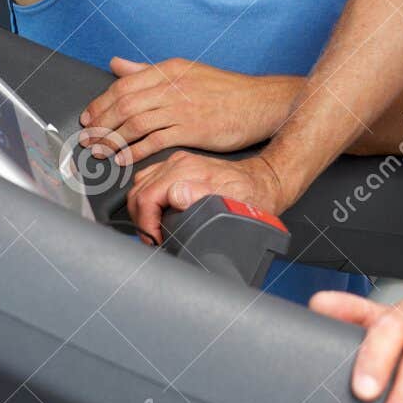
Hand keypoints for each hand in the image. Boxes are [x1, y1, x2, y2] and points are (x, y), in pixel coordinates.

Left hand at [80, 58, 293, 164]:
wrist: (260, 103)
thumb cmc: (225, 90)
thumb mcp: (185, 71)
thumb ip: (148, 70)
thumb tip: (117, 64)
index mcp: (169, 70)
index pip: (124, 85)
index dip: (101, 103)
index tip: (89, 117)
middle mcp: (173, 86)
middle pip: (124, 104)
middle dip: (101, 123)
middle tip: (87, 137)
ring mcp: (182, 108)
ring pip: (135, 123)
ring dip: (112, 139)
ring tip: (99, 150)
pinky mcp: (193, 129)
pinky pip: (156, 140)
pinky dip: (135, 151)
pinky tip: (124, 159)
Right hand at [127, 150, 283, 244]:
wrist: (263, 183)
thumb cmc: (252, 198)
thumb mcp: (231, 205)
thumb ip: (200, 198)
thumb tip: (174, 196)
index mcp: (187, 171)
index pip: (146, 197)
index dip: (146, 224)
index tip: (155, 240)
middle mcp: (179, 163)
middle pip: (139, 190)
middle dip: (141, 219)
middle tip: (153, 239)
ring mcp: (177, 162)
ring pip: (140, 183)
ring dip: (141, 208)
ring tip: (153, 228)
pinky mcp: (178, 166)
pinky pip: (149, 178)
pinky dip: (146, 197)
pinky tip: (156, 212)